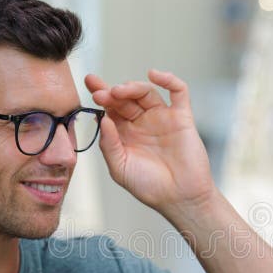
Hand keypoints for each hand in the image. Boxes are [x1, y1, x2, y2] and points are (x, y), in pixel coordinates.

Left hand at [85, 70, 215, 214]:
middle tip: (101, 93)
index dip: (100, 93)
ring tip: (120, 91)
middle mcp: (142, 122)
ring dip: (132, 87)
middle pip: (126, 98)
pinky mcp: (182, 118)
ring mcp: (162, 118)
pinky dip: (169, 80)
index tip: (90, 82)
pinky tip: (155, 75)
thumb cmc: (149, 187)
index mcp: (125, 133)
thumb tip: (103, 119)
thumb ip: (109, 144)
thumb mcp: (120, 168)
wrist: (180, 198)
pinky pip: (178, 92)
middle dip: (112, 92)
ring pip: (146, 92)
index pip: (110, 108)